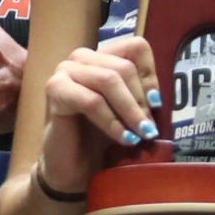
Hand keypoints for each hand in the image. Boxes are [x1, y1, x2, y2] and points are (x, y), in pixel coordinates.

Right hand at [36, 35, 161, 192]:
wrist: (73, 167)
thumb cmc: (100, 138)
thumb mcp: (127, 112)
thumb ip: (142, 97)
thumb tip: (159, 97)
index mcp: (102, 57)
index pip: (135, 47)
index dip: (150, 75)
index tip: (156, 104)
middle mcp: (82, 58)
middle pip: (124, 66)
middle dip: (141, 99)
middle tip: (149, 128)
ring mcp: (65, 71)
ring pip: (108, 80)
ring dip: (130, 110)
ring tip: (141, 135)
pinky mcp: (55, 90)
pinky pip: (91, 101)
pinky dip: (112, 122)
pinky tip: (124, 139)